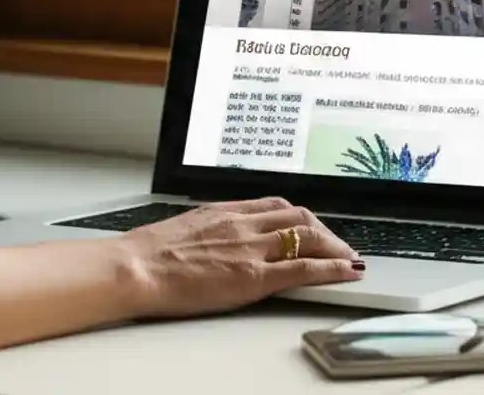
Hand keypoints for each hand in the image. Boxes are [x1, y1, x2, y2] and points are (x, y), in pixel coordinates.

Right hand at [122, 197, 363, 318]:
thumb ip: (209, 229)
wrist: (136, 267)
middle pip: (299, 217)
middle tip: (337, 245)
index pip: (275, 205)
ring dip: (335, 247)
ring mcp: (251, 248)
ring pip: (308, 237)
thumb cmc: (148, 254)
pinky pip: (304, 268)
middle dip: (324, 231)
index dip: (300, 217)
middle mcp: (242, 223)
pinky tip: (348, 271)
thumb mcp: (184, 228)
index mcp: (224, 210)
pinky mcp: (254, 277)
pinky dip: (332, 268)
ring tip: (348, 259)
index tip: (312, 226)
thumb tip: (216, 238)